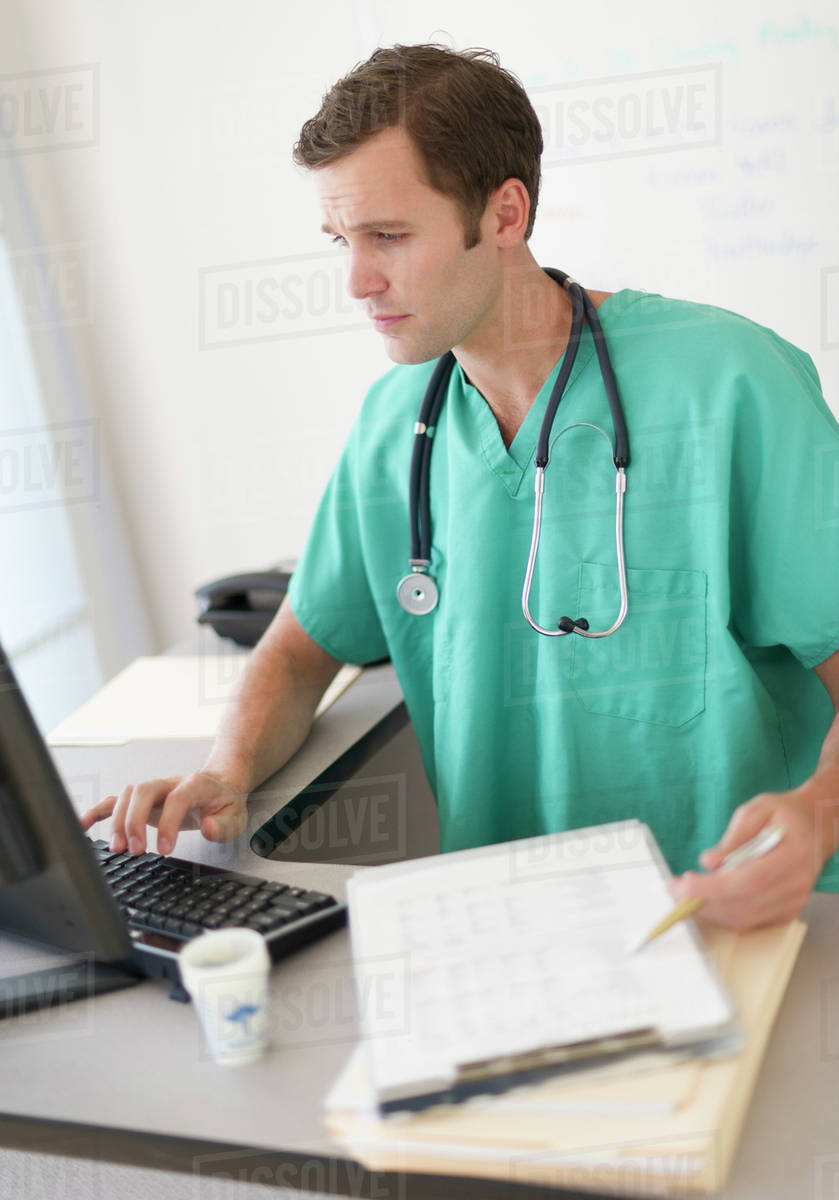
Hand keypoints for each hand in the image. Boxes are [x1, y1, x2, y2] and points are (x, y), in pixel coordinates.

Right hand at [79, 771, 248, 856]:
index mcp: (195, 784)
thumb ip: (223, 825)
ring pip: (127, 795)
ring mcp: (154, 790)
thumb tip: (207, 827)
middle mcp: (169, 783)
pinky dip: (97, 811)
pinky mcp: (142, 801)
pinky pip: (114, 800)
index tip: (165, 849)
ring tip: (119, 849)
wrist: (219, 785)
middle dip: (135, 821)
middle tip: (135, 850)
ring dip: (118, 821)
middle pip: (143, 791)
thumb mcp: (236, 817)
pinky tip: (84, 825)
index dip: (169, 823)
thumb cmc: (225, 802)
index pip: (177, 799)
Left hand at [667, 790, 824, 930]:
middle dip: (702, 901)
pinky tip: (708, 899)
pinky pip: (750, 922)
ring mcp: (794, 902)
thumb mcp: (757, 810)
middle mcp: (796, 884)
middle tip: (674, 889)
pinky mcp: (787, 912)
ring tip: (685, 893)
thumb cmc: (785, 814)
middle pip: (743, 905)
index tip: (683, 884)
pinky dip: (724, 915)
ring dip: (708, 911)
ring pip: (744, 919)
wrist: (816, 826)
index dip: (713, 887)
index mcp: (793, 855)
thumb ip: (733, 837)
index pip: (749, 880)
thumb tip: (708, 862)